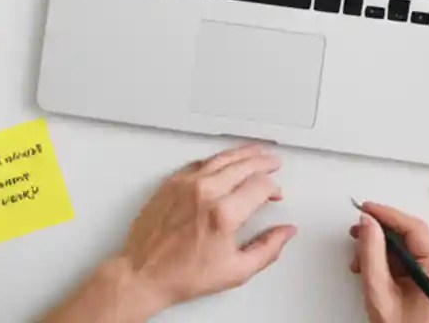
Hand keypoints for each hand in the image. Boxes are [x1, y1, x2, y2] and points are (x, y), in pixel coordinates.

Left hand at [45, 143, 295, 322]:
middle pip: (244, 164)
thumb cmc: (182, 275)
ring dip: (243, 153)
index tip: (275, 193)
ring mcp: (185, 184)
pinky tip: (223, 160)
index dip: (274, 187)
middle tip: (273, 162)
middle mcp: (205, 192)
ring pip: (222, 158)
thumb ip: (267, 249)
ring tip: (255, 152)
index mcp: (223, 214)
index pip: (260, 185)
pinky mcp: (171, 183)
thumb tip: (285, 232)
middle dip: (263, 162)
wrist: (143, 273)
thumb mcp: (236, 271)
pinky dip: (216, 159)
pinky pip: (199, 162)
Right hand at [350, 202, 428, 322]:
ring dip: (387, 251)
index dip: (387, 214)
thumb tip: (367, 225)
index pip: (414, 228)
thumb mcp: (381, 295)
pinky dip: (398, 262)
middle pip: (414, 236)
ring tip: (363, 264)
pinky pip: (421, 260)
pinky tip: (379, 272)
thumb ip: (372, 255)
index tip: (365, 208)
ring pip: (416, 247)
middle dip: (382, 236)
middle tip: (357, 236)